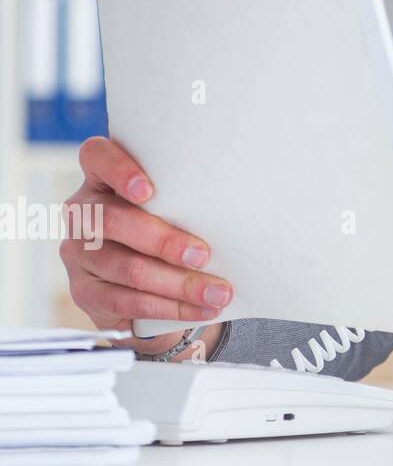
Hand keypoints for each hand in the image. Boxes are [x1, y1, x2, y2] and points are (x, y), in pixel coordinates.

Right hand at [60, 137, 233, 357]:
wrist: (150, 282)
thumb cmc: (173, 226)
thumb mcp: (176, 206)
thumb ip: (188, 197)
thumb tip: (241, 202)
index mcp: (103, 179)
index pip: (96, 157)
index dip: (118, 170)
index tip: (149, 191)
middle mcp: (84, 213)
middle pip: (113, 221)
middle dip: (163, 240)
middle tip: (204, 254)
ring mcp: (79, 253)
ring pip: (127, 268)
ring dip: (179, 283)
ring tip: (218, 291)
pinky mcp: (85, 291)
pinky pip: (127, 301)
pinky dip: (170, 307)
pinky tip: (201, 308)